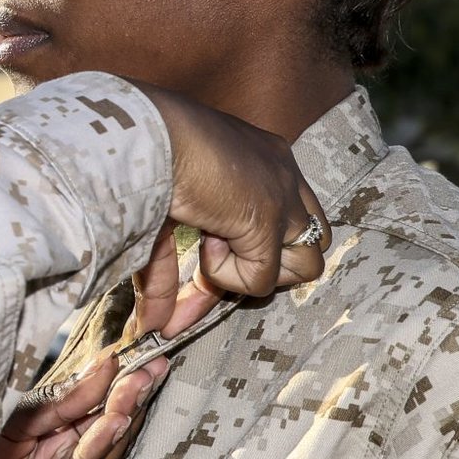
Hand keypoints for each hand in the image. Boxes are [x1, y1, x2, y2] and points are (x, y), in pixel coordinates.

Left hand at [0, 305, 199, 458]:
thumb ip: (29, 406)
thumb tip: (73, 366)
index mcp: (35, 446)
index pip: (82, 412)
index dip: (109, 385)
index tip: (136, 351)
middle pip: (99, 437)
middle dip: (127, 401)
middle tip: (154, 364)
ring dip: (116, 427)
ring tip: (135, 392)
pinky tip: (103, 433)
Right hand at [133, 83, 328, 326]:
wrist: (148, 132)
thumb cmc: (145, 156)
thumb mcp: (163, 214)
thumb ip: (167, 268)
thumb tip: (155, 327)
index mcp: (260, 155)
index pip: (284, 212)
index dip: (254, 246)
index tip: (210, 256)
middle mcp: (282, 172)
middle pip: (312, 236)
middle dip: (273, 260)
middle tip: (221, 253)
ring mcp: (283, 197)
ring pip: (308, 263)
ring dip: (260, 271)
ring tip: (216, 248)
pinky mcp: (269, 222)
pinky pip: (262, 280)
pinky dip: (228, 276)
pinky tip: (205, 242)